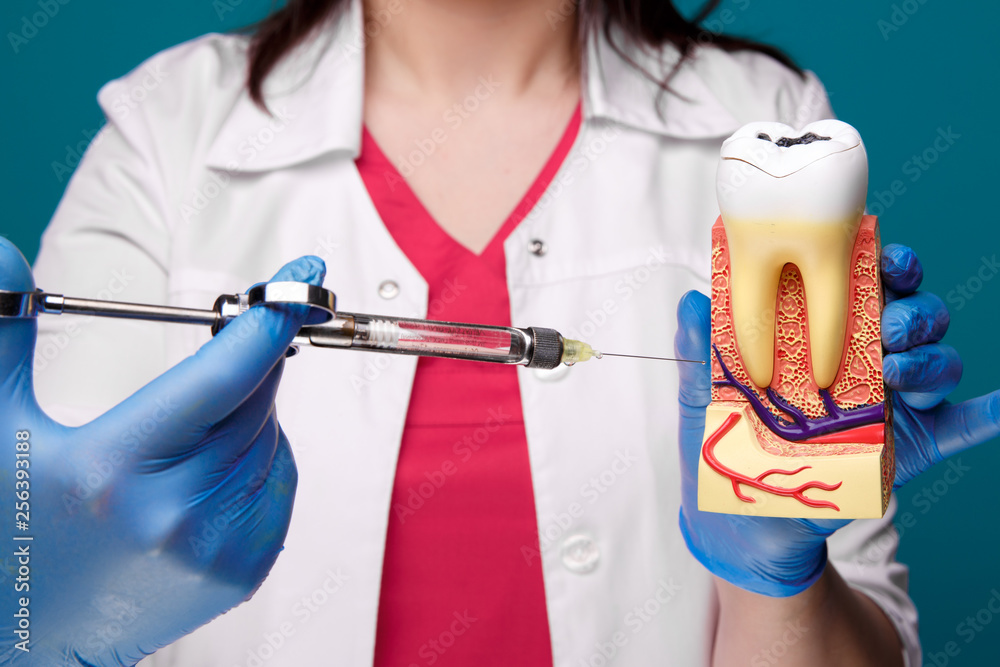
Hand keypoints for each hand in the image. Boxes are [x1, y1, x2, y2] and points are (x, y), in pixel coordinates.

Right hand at [0, 238, 324, 664]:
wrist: (25, 636)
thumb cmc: (9, 536)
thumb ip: (4, 342)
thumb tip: (3, 254)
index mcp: (116, 469)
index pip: (222, 374)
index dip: (266, 321)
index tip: (298, 283)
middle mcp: (177, 514)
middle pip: (255, 400)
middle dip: (245, 363)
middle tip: (221, 349)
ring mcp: (217, 549)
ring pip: (273, 437)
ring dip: (249, 413)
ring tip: (185, 435)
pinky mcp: (242, 571)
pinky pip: (280, 482)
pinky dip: (260, 458)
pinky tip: (208, 469)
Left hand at [674, 243, 999, 596]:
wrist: (745, 519)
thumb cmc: (724, 443)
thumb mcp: (702, 396)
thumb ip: (700, 349)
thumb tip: (692, 301)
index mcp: (820, 331)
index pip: (863, 281)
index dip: (884, 260)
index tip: (883, 258)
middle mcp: (866, 355)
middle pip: (913, 312)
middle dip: (912, 310)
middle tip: (890, 328)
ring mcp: (894, 399)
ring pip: (938, 359)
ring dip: (930, 358)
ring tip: (897, 376)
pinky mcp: (914, 443)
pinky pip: (965, 423)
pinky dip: (991, 412)